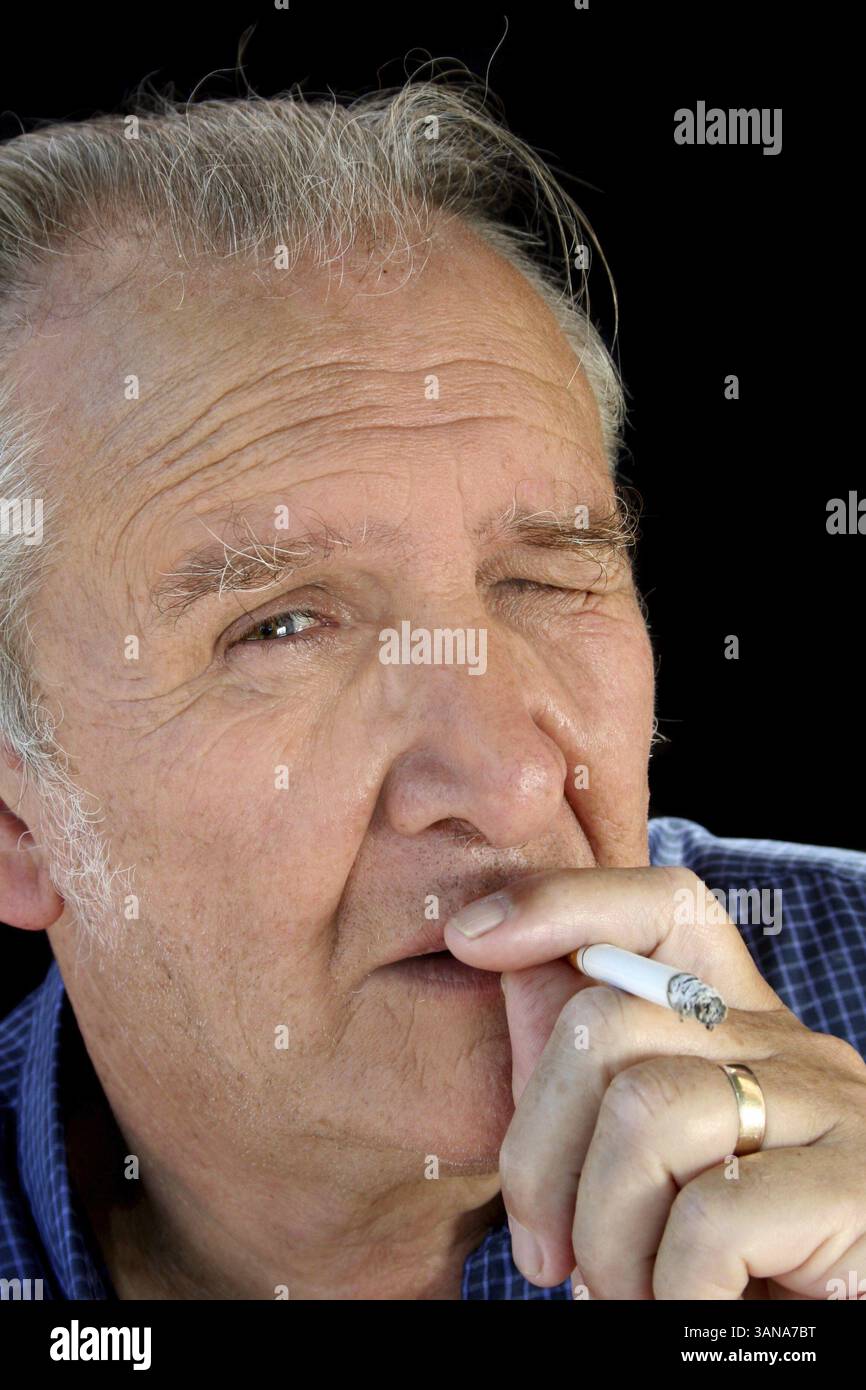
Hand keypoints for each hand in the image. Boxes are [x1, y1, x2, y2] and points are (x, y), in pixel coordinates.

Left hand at [443, 866, 865, 1299]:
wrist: (842, 1350)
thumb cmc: (723, 1270)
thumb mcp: (644, 1166)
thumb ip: (583, 1073)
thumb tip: (492, 953)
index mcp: (737, 1028)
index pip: (658, 909)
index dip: (559, 904)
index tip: (469, 938)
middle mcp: (792, 1047)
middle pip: (608, 1024)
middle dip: (539, 1154)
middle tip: (547, 1259)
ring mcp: (833, 1109)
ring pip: (648, 1115)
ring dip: (605, 1237)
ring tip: (622, 1296)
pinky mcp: (858, 1190)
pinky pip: (713, 1216)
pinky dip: (671, 1289)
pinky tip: (686, 1314)